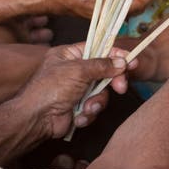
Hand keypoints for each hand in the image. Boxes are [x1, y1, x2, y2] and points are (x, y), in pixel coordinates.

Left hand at [17, 44, 136, 138]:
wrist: (36, 119)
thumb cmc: (51, 88)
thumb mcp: (78, 70)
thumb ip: (102, 65)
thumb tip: (122, 62)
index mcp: (69, 55)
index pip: (97, 49)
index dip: (115, 54)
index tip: (132, 60)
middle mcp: (73, 71)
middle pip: (103, 72)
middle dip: (111, 82)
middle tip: (121, 88)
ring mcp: (75, 90)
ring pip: (100, 92)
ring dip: (96, 101)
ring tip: (87, 107)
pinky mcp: (77, 107)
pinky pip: (93, 107)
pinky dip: (88, 113)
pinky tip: (78, 116)